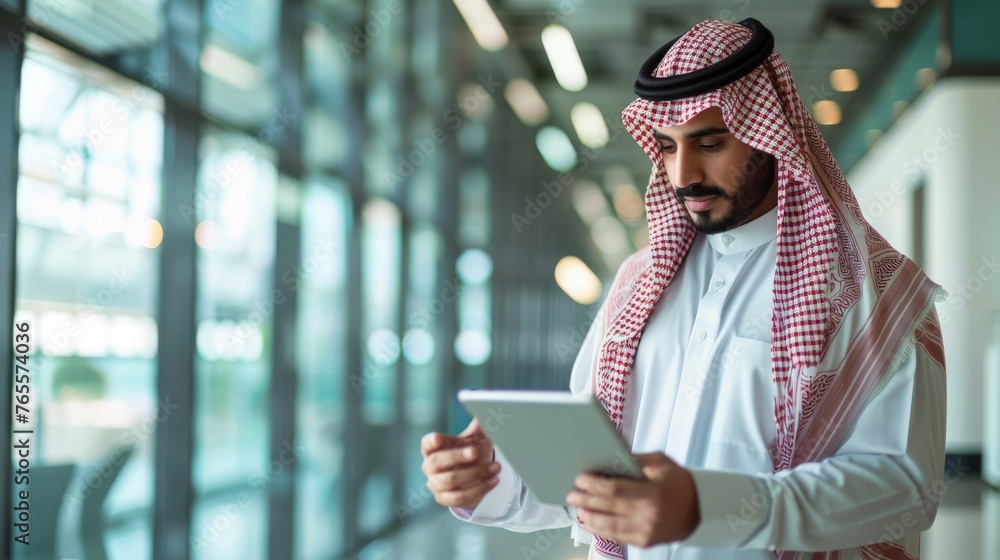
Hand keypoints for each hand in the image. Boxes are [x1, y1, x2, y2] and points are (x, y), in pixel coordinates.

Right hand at [420, 419, 499, 508]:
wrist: (476, 473)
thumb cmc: (472, 450)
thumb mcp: (477, 436)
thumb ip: (480, 422)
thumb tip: (488, 400)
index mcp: (433, 447)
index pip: (426, 444)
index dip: (431, 442)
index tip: (438, 438)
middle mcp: (430, 466)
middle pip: (436, 462)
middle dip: (457, 457)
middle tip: (475, 452)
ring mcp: (435, 483)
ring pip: (449, 481)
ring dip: (475, 474)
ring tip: (496, 467)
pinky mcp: (443, 498)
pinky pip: (458, 498)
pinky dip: (478, 489)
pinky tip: (493, 481)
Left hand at [566, 452, 700, 547]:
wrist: (701, 509)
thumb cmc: (680, 483)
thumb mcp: (662, 463)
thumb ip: (636, 460)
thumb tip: (610, 457)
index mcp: (652, 495)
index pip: (615, 490)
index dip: (594, 485)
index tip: (581, 479)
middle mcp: (648, 517)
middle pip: (608, 509)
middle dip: (586, 501)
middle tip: (571, 494)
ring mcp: (645, 532)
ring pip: (609, 527)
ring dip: (589, 518)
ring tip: (577, 509)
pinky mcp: (644, 542)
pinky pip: (617, 537)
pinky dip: (600, 530)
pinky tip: (590, 522)